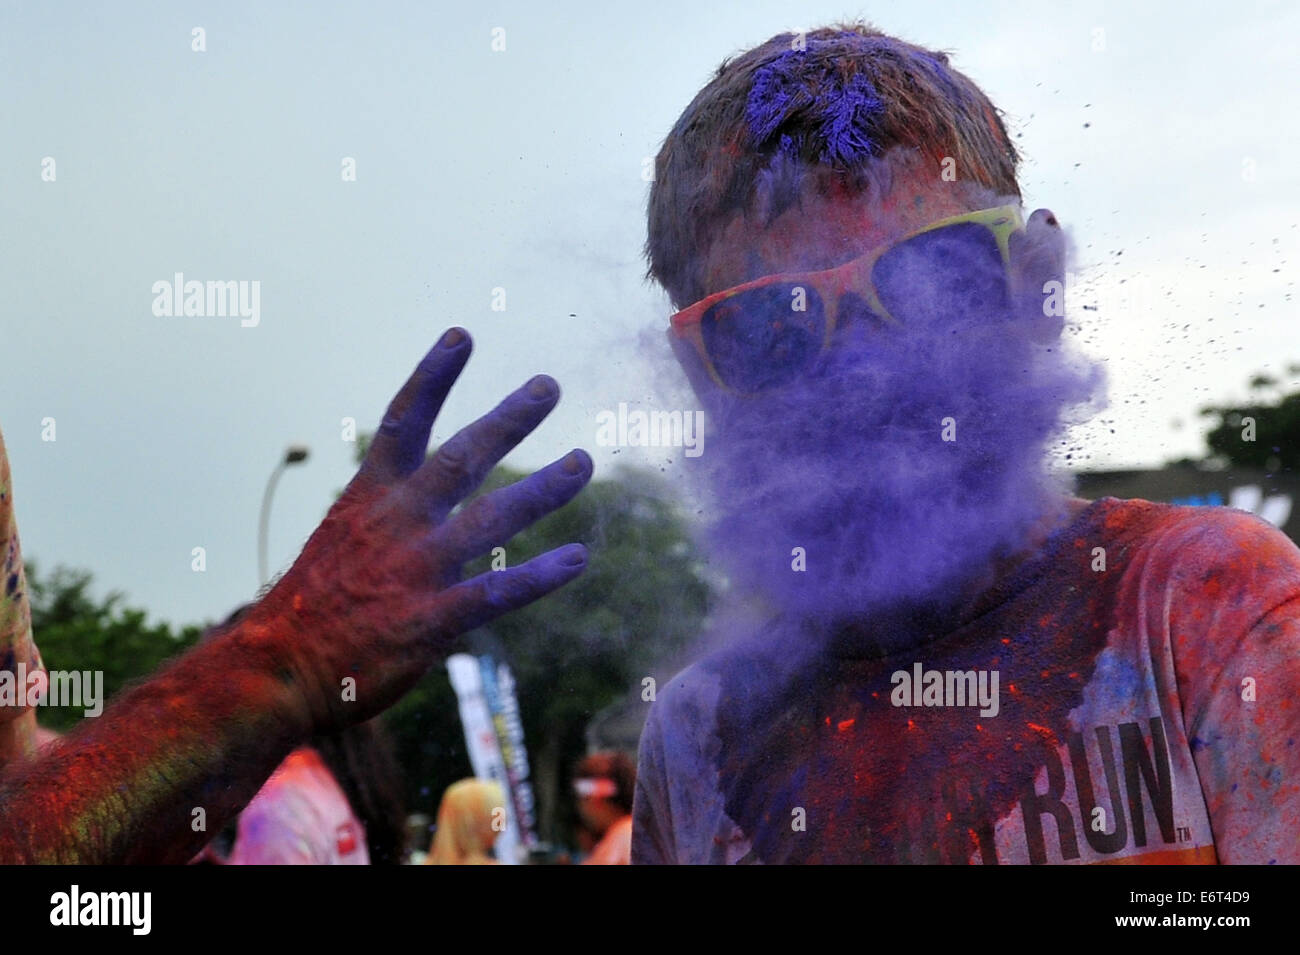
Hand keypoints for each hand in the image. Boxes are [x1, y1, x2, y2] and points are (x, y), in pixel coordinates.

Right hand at [254, 328, 591, 729]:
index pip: (401, 421)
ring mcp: (416, 568)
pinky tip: (577, 559)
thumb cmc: (309, 608)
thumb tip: (421, 505)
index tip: (461, 336)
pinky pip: (497, 591)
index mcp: (368, 497)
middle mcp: (396, 522)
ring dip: (543, 487)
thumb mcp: (339, 542)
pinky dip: (540, 575)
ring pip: (492, 517)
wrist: (275, 670)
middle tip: (548, 387)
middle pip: (461, 456)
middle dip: (508, 419)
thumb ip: (385, 519)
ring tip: (582, 461)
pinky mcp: (431, 618)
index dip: (433, 376)